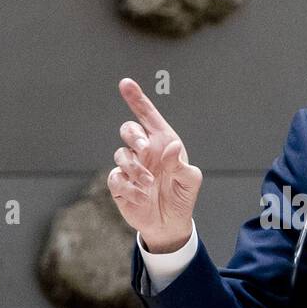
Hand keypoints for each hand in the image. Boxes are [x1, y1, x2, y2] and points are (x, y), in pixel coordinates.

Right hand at [108, 77, 201, 251]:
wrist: (170, 223)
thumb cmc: (181, 196)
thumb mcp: (190, 180)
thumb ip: (180, 164)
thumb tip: (170, 147)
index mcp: (162, 142)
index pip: (147, 115)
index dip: (136, 98)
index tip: (126, 83)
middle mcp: (144, 151)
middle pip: (128, 129)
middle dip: (135, 137)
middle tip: (145, 151)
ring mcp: (130, 167)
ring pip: (121, 154)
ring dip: (135, 168)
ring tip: (150, 184)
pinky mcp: (120, 184)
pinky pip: (116, 178)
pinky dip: (129, 187)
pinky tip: (142, 196)